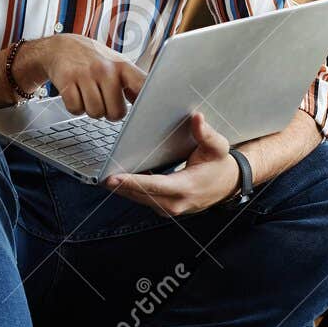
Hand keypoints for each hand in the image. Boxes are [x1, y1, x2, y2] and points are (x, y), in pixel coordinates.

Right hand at [16, 34, 144, 119]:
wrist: (61, 47)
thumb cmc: (93, 59)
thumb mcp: (116, 65)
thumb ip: (132, 83)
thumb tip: (149, 104)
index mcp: (123, 66)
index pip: (143, 86)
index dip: (149, 103)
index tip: (150, 114)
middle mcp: (106, 69)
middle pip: (116, 113)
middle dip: (109, 113)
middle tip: (104, 101)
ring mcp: (86, 74)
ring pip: (95, 113)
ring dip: (91, 110)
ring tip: (89, 96)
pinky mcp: (67, 81)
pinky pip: (76, 109)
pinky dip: (75, 108)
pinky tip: (76, 95)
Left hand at [104, 112, 239, 214]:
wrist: (228, 184)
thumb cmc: (220, 165)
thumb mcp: (218, 147)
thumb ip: (206, 133)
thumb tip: (197, 117)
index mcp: (186, 187)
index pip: (154, 186)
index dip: (132, 182)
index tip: (113, 178)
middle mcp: (176, 203)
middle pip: (140, 194)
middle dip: (119, 185)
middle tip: (99, 174)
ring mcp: (169, 208)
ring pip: (139, 199)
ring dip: (122, 189)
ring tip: (103, 176)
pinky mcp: (164, 208)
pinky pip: (143, 199)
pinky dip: (130, 190)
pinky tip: (119, 179)